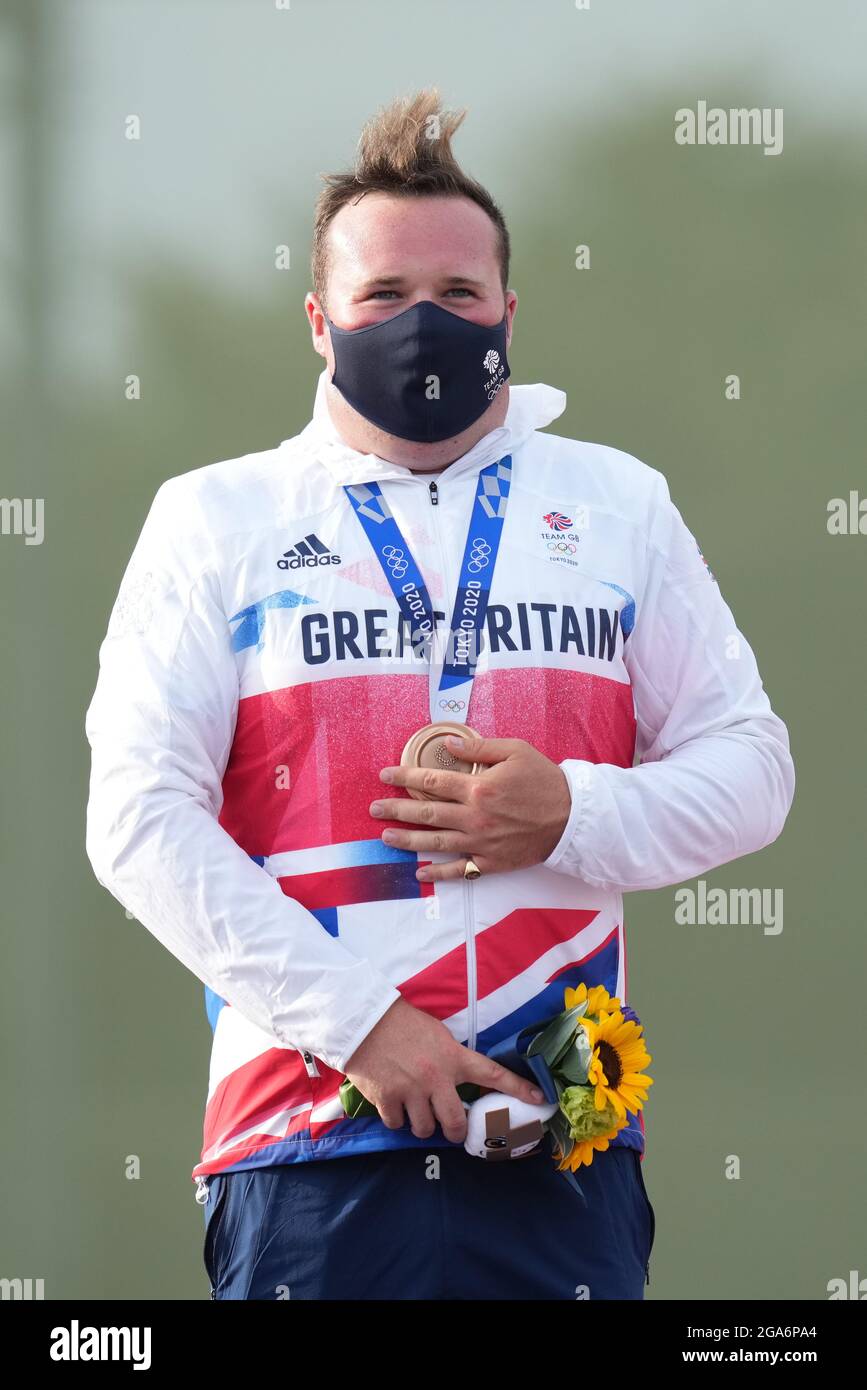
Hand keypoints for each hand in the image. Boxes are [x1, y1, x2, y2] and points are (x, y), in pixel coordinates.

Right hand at [344, 997, 545, 1142]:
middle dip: (455, 1131)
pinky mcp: (386, 1099)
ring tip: (414, 1108)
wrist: (364, 1019)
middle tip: (450, 1127)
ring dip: (421, 1123)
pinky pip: (397, 1125)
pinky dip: (396, 1118)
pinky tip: (392, 1102)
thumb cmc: (402, 1024)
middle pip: (455, 1123)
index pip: (492, 1074)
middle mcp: (436, 1077)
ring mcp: (410, 1090)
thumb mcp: (436, 1035)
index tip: (539, 1100)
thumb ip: (451, 1059)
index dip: (517, 1089)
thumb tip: (458, 1084)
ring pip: (425, 1129)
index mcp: (452, 1056)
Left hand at [369, 734, 571, 881]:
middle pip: (425, 814)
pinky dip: (437, 872)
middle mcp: (474, 817)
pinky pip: (458, 870)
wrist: (572, 817)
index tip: (385, 775)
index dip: (404, 778)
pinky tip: (418, 872)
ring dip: (406, 840)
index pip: (431, 782)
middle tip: (374, 809)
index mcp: (478, 788)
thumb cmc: (544, 780)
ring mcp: (481, 842)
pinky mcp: (491, 862)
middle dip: (395, 810)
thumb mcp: (515, 750)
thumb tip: (448, 743)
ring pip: (435, 842)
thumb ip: (479, 747)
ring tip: (385, 837)